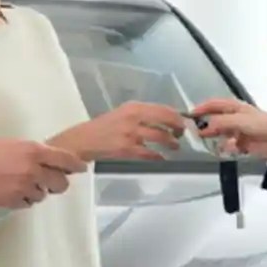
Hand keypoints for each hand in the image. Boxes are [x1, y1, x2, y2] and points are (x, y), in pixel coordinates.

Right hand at [0, 139, 86, 208]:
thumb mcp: (13, 145)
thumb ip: (33, 152)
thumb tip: (48, 159)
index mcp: (33, 151)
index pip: (65, 159)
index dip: (76, 165)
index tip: (81, 168)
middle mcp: (33, 169)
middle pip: (60, 183)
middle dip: (58, 183)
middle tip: (51, 182)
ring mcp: (25, 186)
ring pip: (43, 194)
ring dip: (37, 191)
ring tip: (20, 183)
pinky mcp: (15, 201)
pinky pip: (29, 203)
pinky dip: (24, 199)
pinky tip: (11, 191)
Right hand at [51, 101, 185, 160]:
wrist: (82, 140)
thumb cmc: (103, 128)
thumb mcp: (122, 114)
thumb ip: (141, 115)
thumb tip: (165, 120)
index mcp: (133, 107)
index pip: (163, 108)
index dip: (177, 116)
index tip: (183, 121)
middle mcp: (133, 117)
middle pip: (166, 120)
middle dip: (178, 128)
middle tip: (181, 134)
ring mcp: (131, 134)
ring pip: (161, 137)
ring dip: (171, 143)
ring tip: (174, 146)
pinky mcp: (127, 149)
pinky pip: (150, 154)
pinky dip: (158, 157)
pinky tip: (161, 158)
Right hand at [189, 98, 266, 158]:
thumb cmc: (262, 124)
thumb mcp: (238, 120)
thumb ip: (219, 123)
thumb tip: (204, 127)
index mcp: (234, 107)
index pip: (213, 105)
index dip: (201, 108)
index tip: (189, 116)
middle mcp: (233, 118)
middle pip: (213, 121)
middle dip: (206, 127)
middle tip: (196, 134)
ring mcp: (236, 131)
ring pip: (219, 135)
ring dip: (216, 139)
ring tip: (212, 143)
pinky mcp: (240, 144)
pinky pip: (227, 146)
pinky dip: (227, 148)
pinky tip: (231, 149)